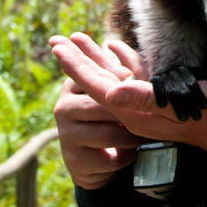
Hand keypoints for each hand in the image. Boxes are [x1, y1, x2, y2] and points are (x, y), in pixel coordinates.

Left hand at [50, 32, 206, 159]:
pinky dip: (122, 61)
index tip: (58, 49)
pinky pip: (133, 78)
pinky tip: (114, 48)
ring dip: (95, 57)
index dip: (77, 68)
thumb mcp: (179, 106)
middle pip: (100, 81)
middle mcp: (137, 110)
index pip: (98, 88)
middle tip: (56, 41)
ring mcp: (148, 105)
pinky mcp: (160, 99)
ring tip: (77, 39)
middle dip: (77, 60)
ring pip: (114, 77)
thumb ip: (144, 100)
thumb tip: (111, 92)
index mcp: (136, 114)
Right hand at [51, 33, 144, 189]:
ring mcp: (67, 135)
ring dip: (129, 136)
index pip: (90, 73)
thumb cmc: (111, 119)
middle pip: (102, 105)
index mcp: (74, 86)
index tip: (109, 69)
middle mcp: (64, 108)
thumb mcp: (116, 94)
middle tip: (142, 116)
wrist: (101, 162)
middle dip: (126, 113)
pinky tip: (126, 153)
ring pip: (108, 132)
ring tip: (136, 136)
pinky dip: (126, 156)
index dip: (102, 72)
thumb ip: (116, 69)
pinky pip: (110, 157)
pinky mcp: (76, 160)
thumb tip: (112, 44)